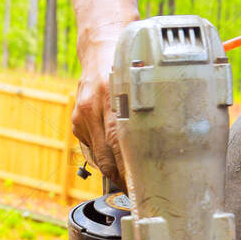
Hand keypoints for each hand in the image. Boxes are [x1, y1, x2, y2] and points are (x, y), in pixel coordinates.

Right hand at [71, 21, 131, 188]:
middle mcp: (94, 109)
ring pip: (98, 156)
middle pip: (107, 159)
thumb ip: (147, 115)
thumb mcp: (143, 85)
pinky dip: (104, 153)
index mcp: (114, 99)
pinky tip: (114, 151)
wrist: (101, 46)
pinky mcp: (76, 120)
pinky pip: (91, 146)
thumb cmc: (128, 65)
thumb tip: (163, 149)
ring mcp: (82, 116)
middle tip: (137, 193)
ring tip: (129, 178)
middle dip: (122, 179)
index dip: (129, 174)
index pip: (120, 149)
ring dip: (113, 169)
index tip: (140, 189)